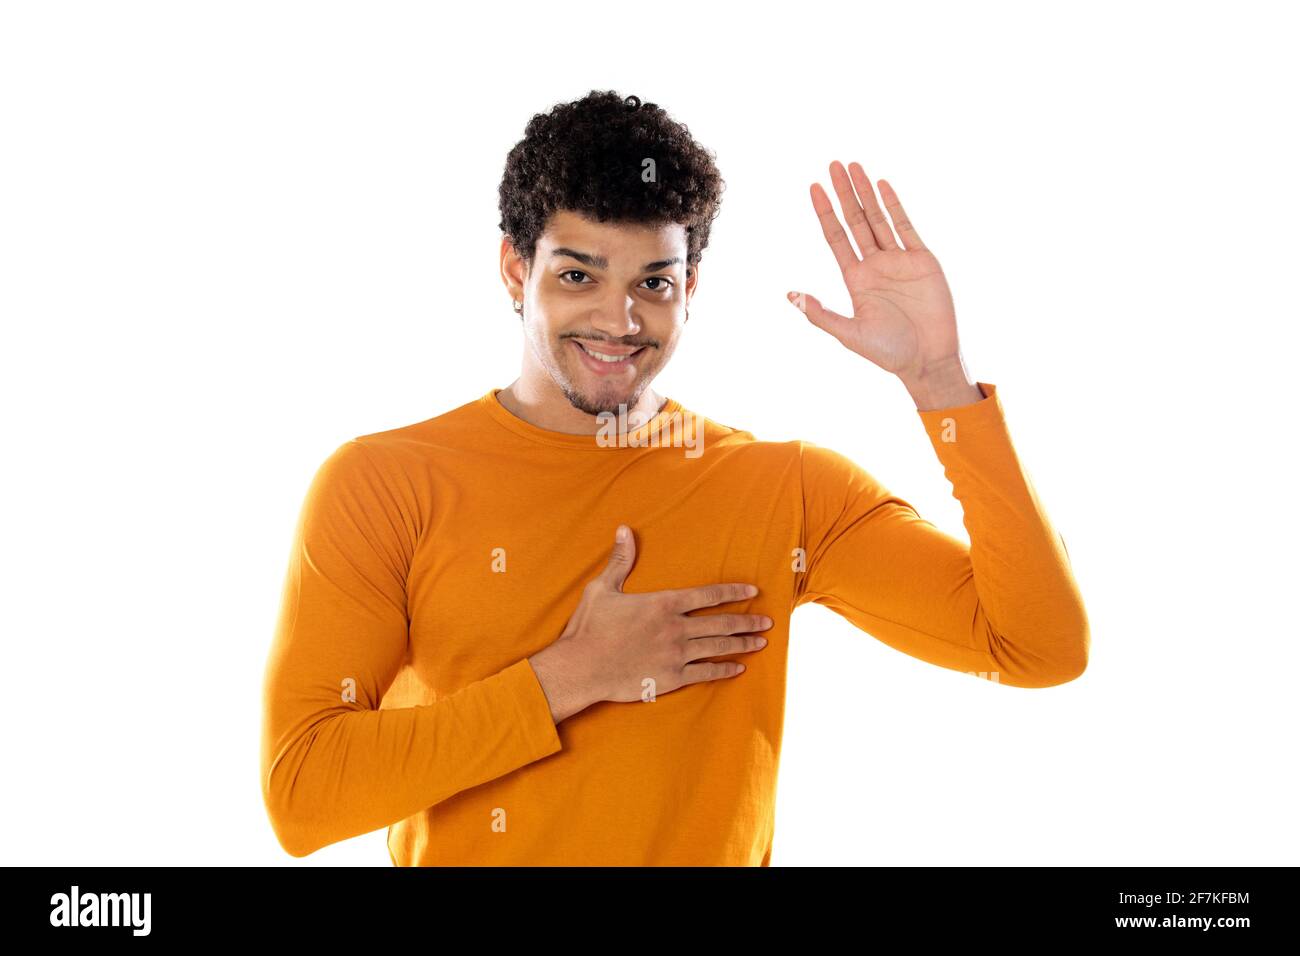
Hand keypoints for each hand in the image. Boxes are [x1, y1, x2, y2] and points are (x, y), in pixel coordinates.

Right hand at [528, 525, 771, 721]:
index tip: (752, 591)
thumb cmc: (589, 627)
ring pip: (718, 648)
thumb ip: (620, 560)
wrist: (581, 667)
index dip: (733, 592)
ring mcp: (676, 654)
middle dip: (747, 621)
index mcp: (663, 604)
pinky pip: (705, 673)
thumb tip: (625, 530)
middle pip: (721, 623)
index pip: (708, 595)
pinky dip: (724, 670)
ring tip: (761, 642)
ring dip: (743, 644)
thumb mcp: (603, 588)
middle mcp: (676, 628)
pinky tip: (738, 668)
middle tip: (768, 621)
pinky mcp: (671, 678)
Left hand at [789, 161, 960, 382]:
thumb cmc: (889, 352)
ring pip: (878, 218)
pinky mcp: (922, 260)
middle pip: (855, 221)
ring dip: (866, 193)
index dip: (825, 213)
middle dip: (844, 193)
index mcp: (856, 280)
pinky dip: (894, 206)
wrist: (928, 359)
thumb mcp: (849, 334)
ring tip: (854, 167)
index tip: (814, 188)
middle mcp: (875, 265)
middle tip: (833, 165)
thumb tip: (790, 295)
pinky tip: (882, 186)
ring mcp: (899, 260)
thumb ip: (820, 314)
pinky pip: (905, 227)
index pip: (836, 238)